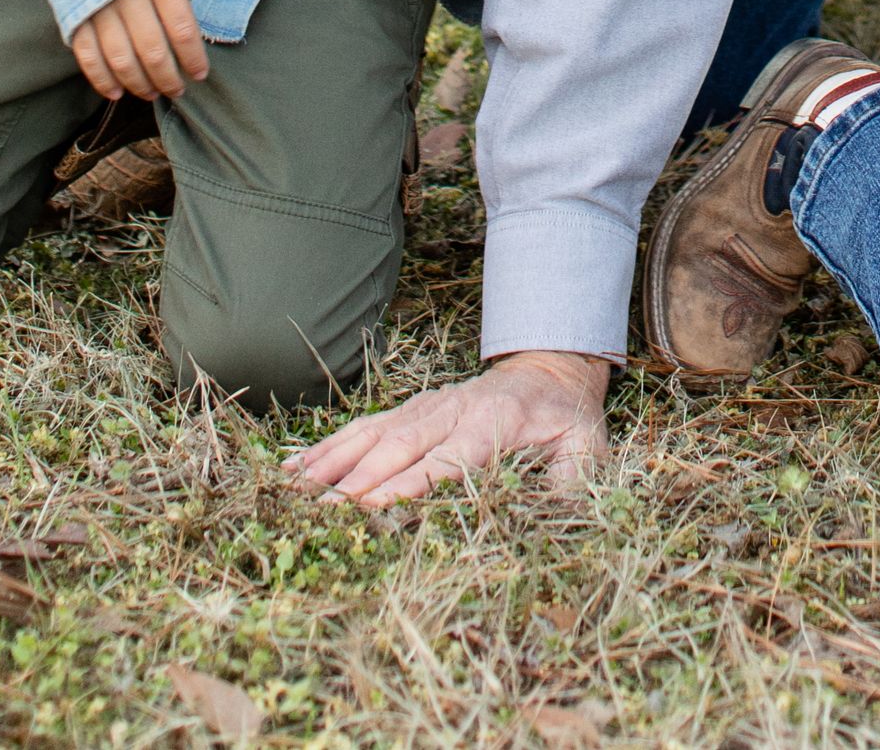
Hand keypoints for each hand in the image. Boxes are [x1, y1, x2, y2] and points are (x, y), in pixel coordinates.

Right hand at [71, 0, 207, 101]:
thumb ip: (176, 0)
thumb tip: (189, 46)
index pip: (183, 30)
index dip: (193, 59)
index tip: (199, 74)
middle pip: (153, 51)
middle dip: (168, 79)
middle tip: (176, 90)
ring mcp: (101, 7)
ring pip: (122, 60)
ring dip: (138, 84)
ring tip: (151, 93)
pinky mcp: (76, 16)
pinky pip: (89, 57)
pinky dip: (102, 80)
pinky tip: (116, 92)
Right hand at [285, 351, 611, 510]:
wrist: (549, 367)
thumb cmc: (565, 419)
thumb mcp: (586, 447)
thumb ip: (572, 479)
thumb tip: (556, 512)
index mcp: (494, 423)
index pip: (447, 457)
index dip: (409, 481)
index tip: (373, 504)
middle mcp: (452, 410)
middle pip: (399, 447)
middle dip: (358, 480)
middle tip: (319, 512)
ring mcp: (426, 406)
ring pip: (373, 433)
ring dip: (333, 462)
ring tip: (293, 491)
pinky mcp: (409, 408)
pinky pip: (364, 427)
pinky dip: (328, 448)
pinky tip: (294, 469)